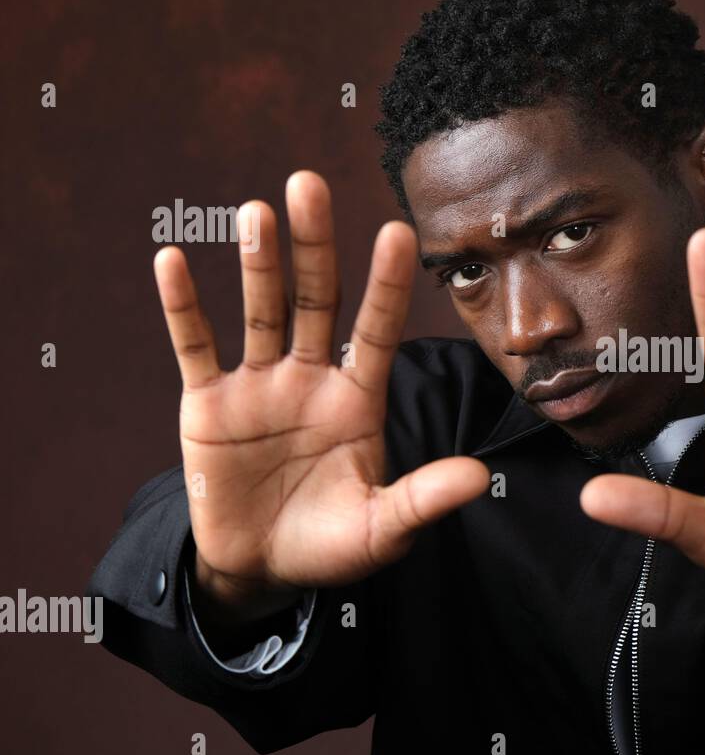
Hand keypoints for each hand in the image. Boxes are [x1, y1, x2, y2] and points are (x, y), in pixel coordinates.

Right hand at [154, 172, 488, 620]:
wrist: (264, 571)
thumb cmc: (332, 546)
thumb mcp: (384, 528)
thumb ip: (425, 498)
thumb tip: (481, 477)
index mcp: (359, 399)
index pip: (378, 330)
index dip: (387, 284)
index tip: (399, 232)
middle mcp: (311, 378)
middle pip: (317, 300)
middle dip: (316, 245)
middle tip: (310, 183)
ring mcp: (259, 386)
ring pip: (261, 312)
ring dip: (257, 262)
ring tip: (257, 211)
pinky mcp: (208, 405)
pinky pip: (195, 347)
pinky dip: (183, 308)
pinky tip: (173, 259)